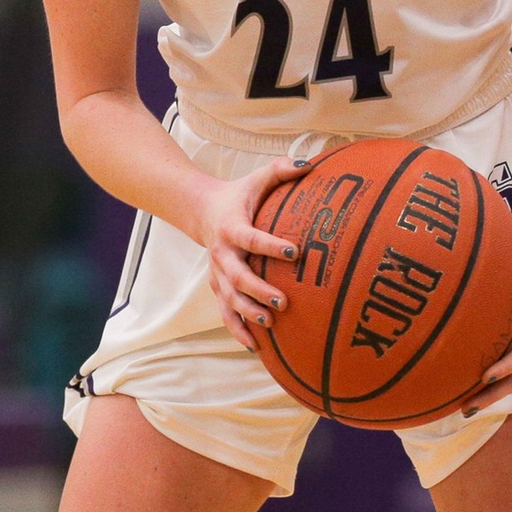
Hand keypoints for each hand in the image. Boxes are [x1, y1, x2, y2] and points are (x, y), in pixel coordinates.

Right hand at [191, 158, 308, 350]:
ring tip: (270, 324)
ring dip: (248, 313)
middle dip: (258, 290)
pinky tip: (255, 346)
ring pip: (229, 298)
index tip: (294, 250)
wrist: (202, 211)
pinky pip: (226, 312)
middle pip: (236, 276)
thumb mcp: (258, 179)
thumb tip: (310, 164)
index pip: (251, 237)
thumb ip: (282, 170)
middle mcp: (222, 253)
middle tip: (282, 301)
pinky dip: (238, 330)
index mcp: (232, 227)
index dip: (270, 244)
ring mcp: (218, 273)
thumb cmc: (240, 195)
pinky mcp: (218, 287)